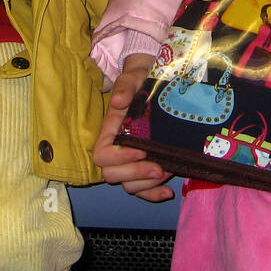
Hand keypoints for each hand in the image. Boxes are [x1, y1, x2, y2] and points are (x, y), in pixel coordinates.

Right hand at [92, 52, 175, 201]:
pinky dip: (153, 194)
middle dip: (135, 174)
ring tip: (165, 171)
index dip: (118, 158)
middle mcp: (119, 147)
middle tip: (159, 166)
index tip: (141, 150)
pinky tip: (168, 190)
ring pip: (128, 185)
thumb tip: (118, 102)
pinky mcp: (147, 164)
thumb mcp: (135, 75)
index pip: (102, 154)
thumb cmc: (142, 76)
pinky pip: (143, 189)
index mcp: (112, 128)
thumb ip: (125, 86)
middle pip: (112, 174)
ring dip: (146, 185)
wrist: (159, 77)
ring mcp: (133, 158)